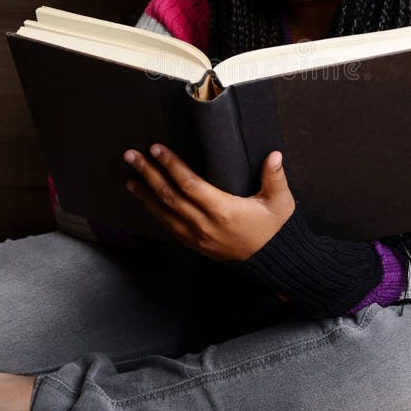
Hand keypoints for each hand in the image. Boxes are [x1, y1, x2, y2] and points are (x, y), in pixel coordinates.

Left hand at [122, 143, 295, 261]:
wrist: (272, 262)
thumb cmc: (275, 229)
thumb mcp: (280, 203)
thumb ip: (275, 177)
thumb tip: (274, 155)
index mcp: (223, 210)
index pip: (189, 184)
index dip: (171, 166)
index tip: (156, 149)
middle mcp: (205, 224)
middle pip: (169, 196)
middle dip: (148, 174)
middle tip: (131, 156)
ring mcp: (198, 237)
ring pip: (164, 213)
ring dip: (145, 194)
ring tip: (130, 178)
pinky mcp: (195, 245)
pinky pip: (169, 227)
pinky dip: (155, 212)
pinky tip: (146, 200)